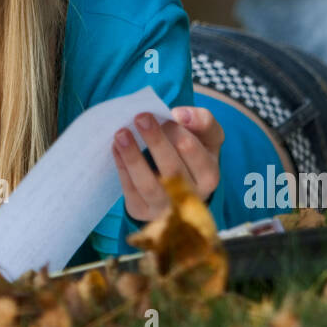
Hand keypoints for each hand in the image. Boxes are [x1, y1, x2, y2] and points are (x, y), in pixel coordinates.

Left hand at [112, 107, 223, 223]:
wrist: (179, 184)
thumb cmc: (194, 153)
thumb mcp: (207, 136)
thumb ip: (202, 120)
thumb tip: (181, 115)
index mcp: (209, 175)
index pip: (195, 153)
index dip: (180, 132)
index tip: (167, 114)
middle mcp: (190, 197)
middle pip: (173, 170)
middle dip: (156, 141)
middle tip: (140, 117)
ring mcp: (165, 208)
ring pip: (149, 185)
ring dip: (133, 158)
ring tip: (121, 134)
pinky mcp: (143, 211)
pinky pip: (130, 191)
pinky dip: (122, 168)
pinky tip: (116, 147)